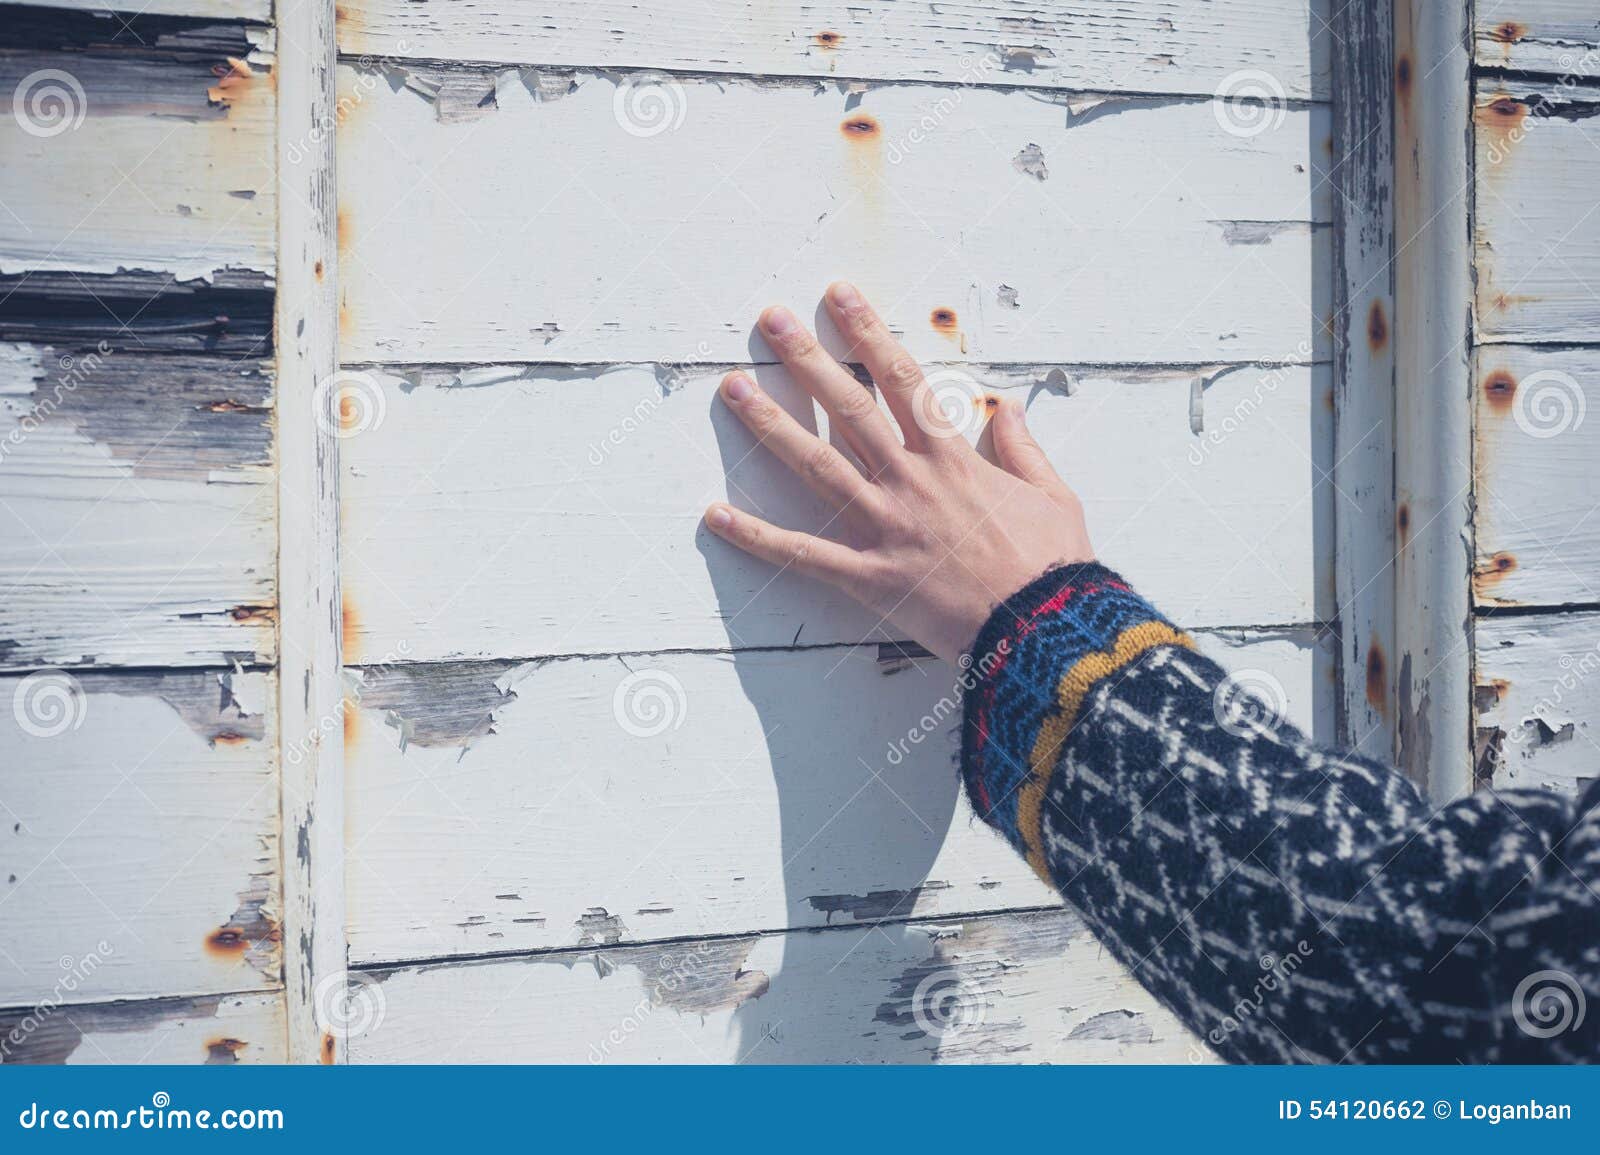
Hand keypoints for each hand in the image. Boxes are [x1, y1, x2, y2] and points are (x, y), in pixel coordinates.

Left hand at [704, 282, 1094, 663]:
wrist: (1046, 628)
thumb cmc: (1054, 564)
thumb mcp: (1053, 494)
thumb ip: (1022, 448)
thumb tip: (1008, 408)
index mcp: (952, 458)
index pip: (902, 381)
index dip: (867, 335)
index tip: (839, 298)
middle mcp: (912, 482)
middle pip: (850, 408)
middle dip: (807, 359)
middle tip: (769, 321)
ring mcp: (887, 527)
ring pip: (818, 465)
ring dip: (773, 425)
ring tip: (734, 389)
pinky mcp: (871, 578)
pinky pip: (805, 555)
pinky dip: (759, 538)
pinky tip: (716, 516)